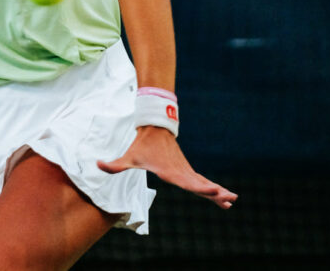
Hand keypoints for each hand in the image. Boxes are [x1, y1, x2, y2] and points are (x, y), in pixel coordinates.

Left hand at [98, 126, 237, 208]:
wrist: (155, 128)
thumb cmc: (141, 145)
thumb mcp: (128, 156)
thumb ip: (114, 164)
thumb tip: (97, 165)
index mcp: (169, 170)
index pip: (186, 181)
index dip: (199, 187)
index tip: (213, 189)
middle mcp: (180, 171)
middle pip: (199, 184)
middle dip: (214, 192)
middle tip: (230, 199)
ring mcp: (185, 170)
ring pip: (204, 183)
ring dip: (218, 193)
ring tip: (232, 201)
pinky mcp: (186, 170)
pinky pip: (202, 182)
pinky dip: (213, 190)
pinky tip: (223, 199)